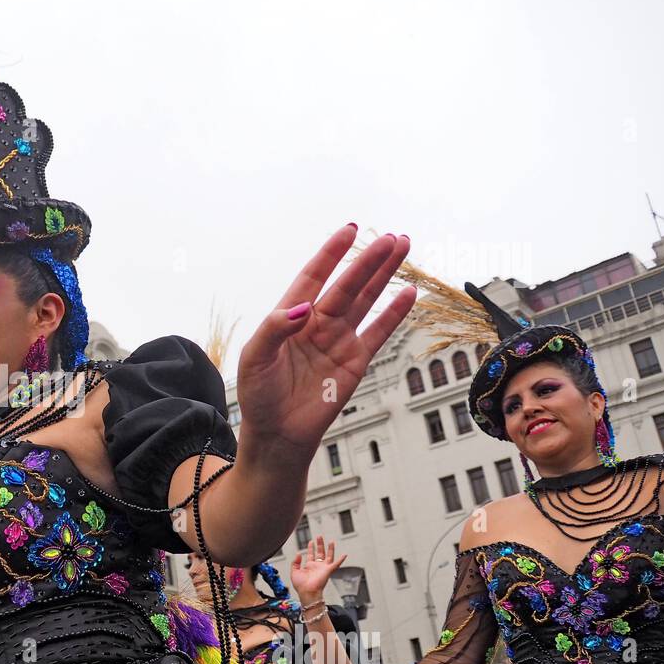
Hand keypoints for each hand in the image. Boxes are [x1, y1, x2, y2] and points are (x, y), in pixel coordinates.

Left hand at [236, 227, 413, 458]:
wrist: (277, 434)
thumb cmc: (259, 396)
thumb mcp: (255, 359)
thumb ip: (274, 330)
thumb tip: (302, 308)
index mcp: (289, 316)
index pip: (313, 277)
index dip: (331, 254)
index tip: (350, 230)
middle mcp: (317, 323)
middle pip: (347, 284)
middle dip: (368, 260)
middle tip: (391, 238)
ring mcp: (338, 340)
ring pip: (365, 300)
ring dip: (384, 276)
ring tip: (403, 249)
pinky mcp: (355, 361)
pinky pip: (379, 332)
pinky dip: (394, 313)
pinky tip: (409, 293)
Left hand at [291, 534, 346, 598]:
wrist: (307, 592)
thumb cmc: (301, 585)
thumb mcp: (294, 572)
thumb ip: (295, 562)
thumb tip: (298, 553)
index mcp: (309, 566)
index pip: (311, 555)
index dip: (311, 548)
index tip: (311, 541)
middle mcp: (317, 566)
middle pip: (320, 553)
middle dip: (320, 544)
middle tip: (319, 536)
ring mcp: (323, 568)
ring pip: (329, 556)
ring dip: (330, 549)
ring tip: (331, 541)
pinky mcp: (328, 571)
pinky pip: (336, 564)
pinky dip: (341, 560)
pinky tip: (345, 555)